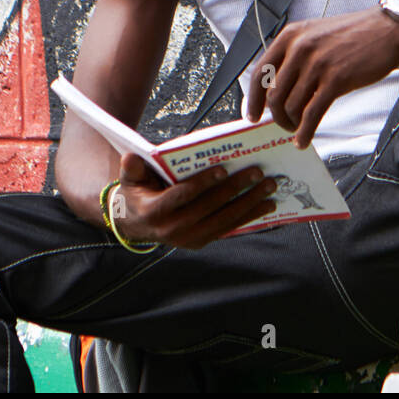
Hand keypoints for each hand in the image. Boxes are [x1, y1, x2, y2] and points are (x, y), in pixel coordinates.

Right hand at [110, 151, 279, 249]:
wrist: (136, 224)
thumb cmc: (137, 193)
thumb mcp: (130, 179)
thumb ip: (132, 168)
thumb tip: (130, 157)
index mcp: (155, 212)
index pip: (182, 196)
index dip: (203, 183)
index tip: (223, 169)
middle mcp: (173, 229)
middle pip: (209, 208)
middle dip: (235, 190)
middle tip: (257, 173)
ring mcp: (188, 238)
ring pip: (223, 221)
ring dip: (249, 204)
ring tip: (269, 188)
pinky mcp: (200, 241)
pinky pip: (227, 229)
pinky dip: (248, 217)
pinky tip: (266, 206)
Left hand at [245, 9, 398, 147]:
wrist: (386, 29)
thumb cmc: (352, 34)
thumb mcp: (315, 34)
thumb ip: (294, 55)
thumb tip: (277, 88)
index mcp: (290, 36)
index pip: (259, 73)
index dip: (253, 99)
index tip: (252, 115)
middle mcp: (300, 48)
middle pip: (274, 95)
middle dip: (276, 117)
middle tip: (282, 125)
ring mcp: (318, 64)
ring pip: (291, 106)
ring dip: (292, 125)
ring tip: (298, 130)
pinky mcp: (336, 79)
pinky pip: (312, 113)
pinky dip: (305, 131)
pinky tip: (305, 139)